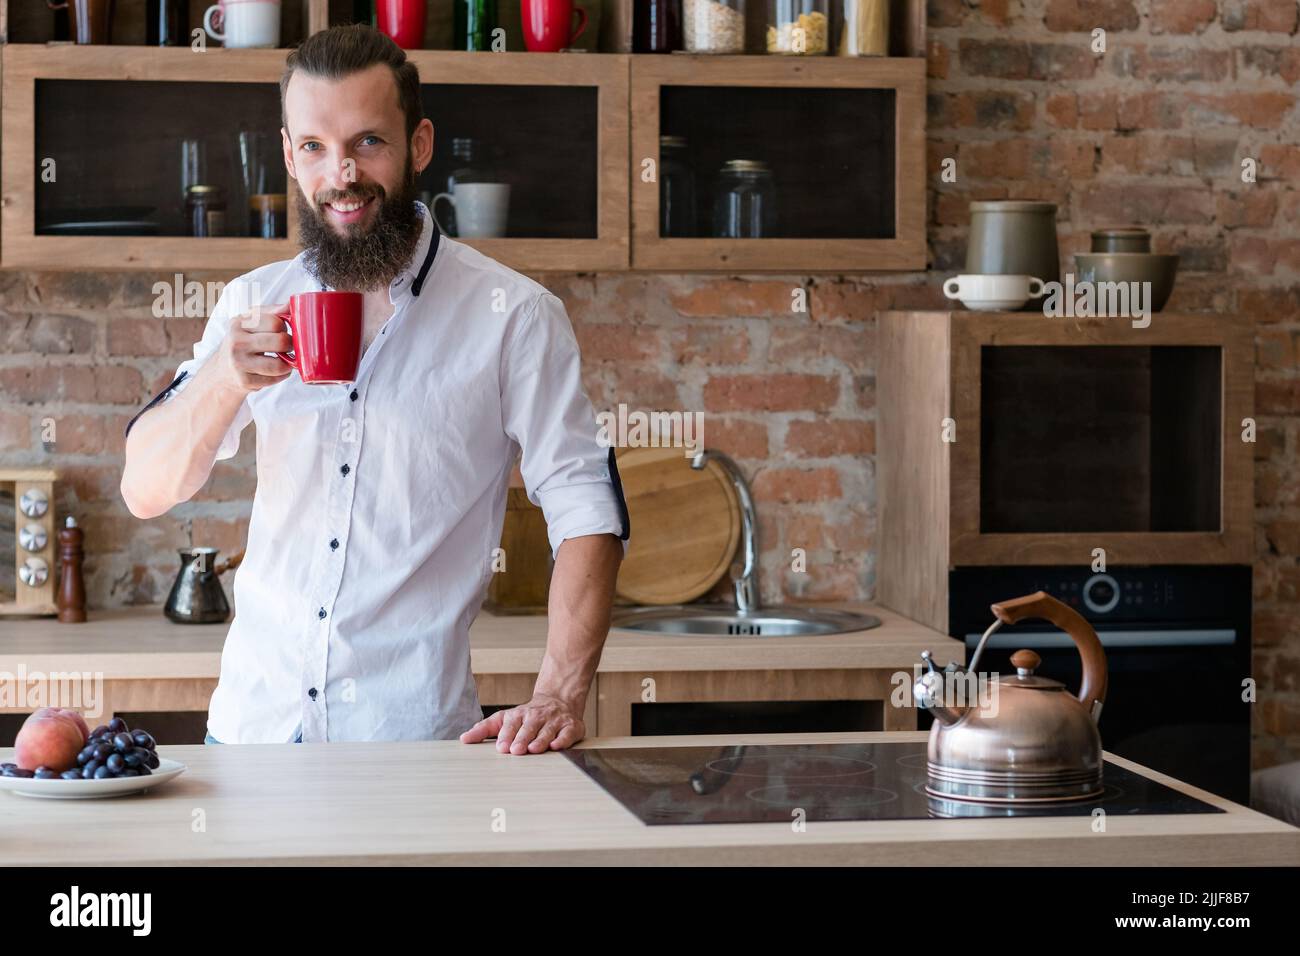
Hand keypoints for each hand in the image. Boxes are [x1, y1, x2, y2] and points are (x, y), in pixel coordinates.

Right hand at [214, 305, 294, 392]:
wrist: (222, 370)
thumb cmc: (243, 342)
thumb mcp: (251, 323)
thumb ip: (273, 312)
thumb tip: (292, 303)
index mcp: (239, 323)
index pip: (275, 322)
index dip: (285, 327)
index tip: (282, 331)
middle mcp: (236, 342)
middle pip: (280, 341)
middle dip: (289, 345)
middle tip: (286, 347)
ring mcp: (239, 363)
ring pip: (279, 365)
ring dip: (288, 364)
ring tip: (284, 360)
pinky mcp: (245, 381)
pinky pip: (275, 379)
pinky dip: (281, 375)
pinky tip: (275, 371)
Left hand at [459, 694, 585, 754]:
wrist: (558, 700)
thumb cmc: (528, 716)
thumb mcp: (504, 718)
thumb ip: (484, 729)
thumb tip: (464, 739)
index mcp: (519, 714)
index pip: (511, 724)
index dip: (506, 735)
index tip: (501, 747)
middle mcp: (537, 716)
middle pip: (529, 727)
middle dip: (522, 738)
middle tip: (515, 750)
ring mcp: (555, 721)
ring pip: (547, 730)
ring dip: (540, 740)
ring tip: (533, 749)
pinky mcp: (571, 727)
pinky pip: (567, 733)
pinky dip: (562, 740)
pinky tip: (556, 746)